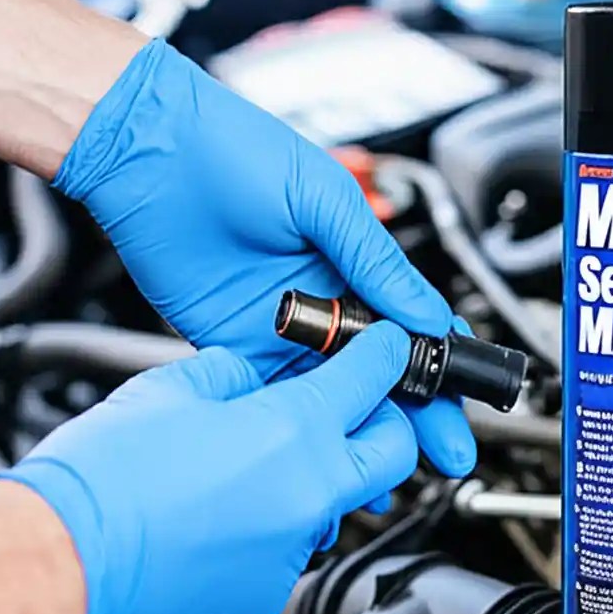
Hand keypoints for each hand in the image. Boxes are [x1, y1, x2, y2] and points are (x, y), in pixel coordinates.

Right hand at [0, 322, 418, 613]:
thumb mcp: (170, 388)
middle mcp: (307, 495)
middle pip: (391, 453)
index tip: (390, 346)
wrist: (59, 560)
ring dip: (319, 475)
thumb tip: (250, 376)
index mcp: (291, 432)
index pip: (372, 380)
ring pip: (337, 502)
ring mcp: (290, 550)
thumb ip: (229, 376)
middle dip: (384, 422)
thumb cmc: (103, 477)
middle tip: (353, 405)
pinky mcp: (265, 591)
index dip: (387, 355)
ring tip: (261, 460)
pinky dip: (276, 521)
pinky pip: (291, 545)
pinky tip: (227, 508)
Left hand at [51, 38, 474, 478]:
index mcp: (354, 261)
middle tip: (445, 451)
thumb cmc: (234, 151)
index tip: (465, 400)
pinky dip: (299, 421)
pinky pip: (273, 391)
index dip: (441, 364)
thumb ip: (375, 262)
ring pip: (332, 390)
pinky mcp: (233, 343)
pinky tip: (323, 444)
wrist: (147, 151)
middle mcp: (322, 298)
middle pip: (379, 370)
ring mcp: (279, 325)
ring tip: (391, 462)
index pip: (412, 323)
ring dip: (361, 426)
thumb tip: (426, 314)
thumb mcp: (323, 200)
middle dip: (416, 412)